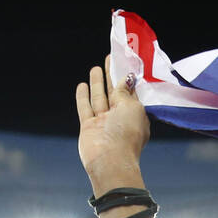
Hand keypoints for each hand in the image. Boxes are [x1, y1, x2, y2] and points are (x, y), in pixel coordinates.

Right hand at [76, 55, 149, 188]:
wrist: (110, 160)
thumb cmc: (126, 133)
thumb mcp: (131, 107)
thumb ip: (125, 92)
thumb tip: (125, 79)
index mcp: (135, 114)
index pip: (131, 91)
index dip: (127, 77)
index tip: (125, 63)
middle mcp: (120, 117)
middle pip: (115, 92)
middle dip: (112, 76)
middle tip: (109, 58)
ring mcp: (103, 122)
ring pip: (100, 98)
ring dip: (98, 83)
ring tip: (96, 67)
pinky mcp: (89, 126)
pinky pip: (86, 108)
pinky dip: (83, 96)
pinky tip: (82, 85)